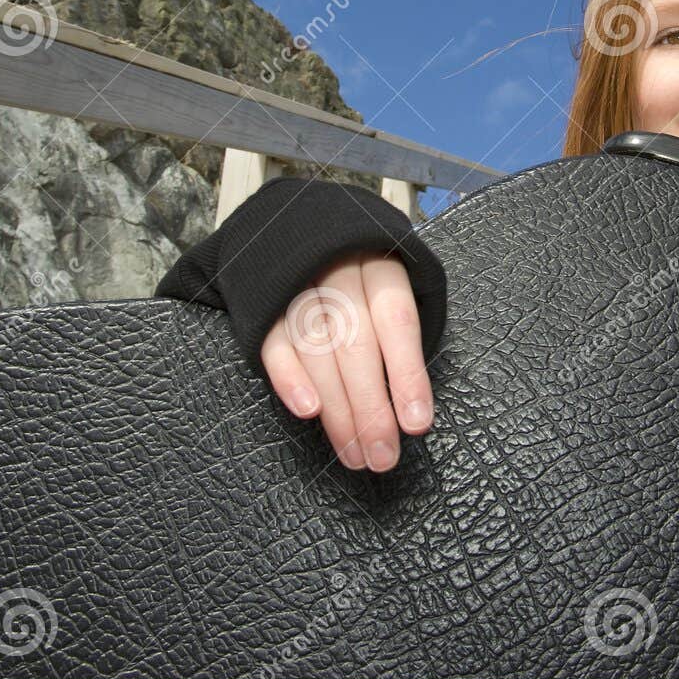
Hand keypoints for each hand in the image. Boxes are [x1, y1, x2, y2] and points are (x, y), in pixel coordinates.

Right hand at [258, 251, 434, 471]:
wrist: (293, 223)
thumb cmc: (361, 271)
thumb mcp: (392, 283)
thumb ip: (398, 333)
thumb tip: (410, 404)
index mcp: (379, 259)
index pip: (396, 320)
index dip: (407, 374)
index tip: (416, 423)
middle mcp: (337, 267)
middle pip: (356, 342)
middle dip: (371, 407)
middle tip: (382, 455)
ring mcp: (296, 282)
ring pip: (317, 348)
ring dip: (336, 408)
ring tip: (353, 452)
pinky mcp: (263, 302)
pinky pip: (275, 342)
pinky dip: (290, 379)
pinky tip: (308, 411)